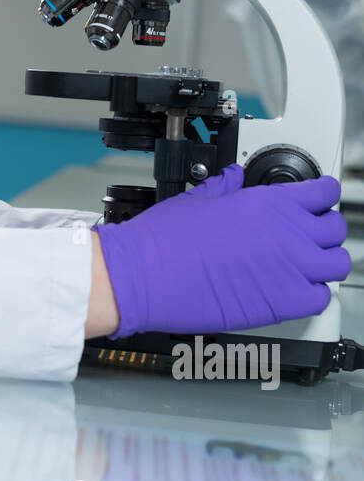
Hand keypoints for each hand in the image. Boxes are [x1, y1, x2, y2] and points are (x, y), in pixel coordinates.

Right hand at [93, 164, 350, 337]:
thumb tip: (235, 177)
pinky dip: (313, 295)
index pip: (324, 192)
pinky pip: (320, 299)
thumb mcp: (196, 198)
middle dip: (324, 231)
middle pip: (335, 228)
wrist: (144, 276)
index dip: (321, 197)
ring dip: (325, 263)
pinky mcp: (281, 303)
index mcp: (267, 202)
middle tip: (308, 237)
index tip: (315, 203)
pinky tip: (295, 292)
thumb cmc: (162, 240)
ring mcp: (288, 269)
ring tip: (307, 267)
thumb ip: (226, 187)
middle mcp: (285, 232)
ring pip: (337, 264)